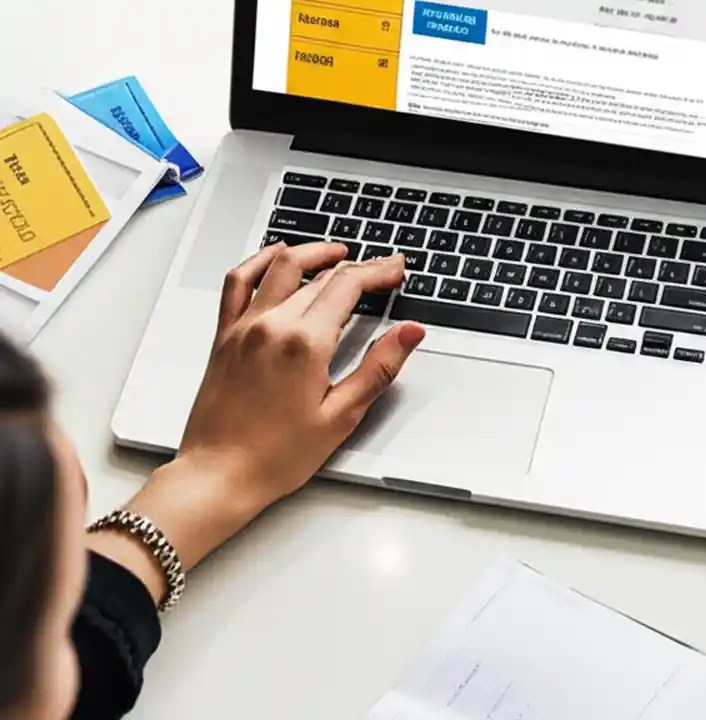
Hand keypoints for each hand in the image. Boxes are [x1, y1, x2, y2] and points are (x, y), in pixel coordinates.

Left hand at [92, 243, 424, 595]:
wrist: (219, 475)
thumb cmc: (276, 456)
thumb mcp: (341, 416)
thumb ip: (378, 368)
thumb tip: (409, 333)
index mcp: (304, 343)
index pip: (348, 286)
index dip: (378, 272)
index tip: (396, 270)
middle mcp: (272, 325)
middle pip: (320, 276)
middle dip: (356, 266)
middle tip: (381, 270)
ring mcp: (244, 327)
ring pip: (280, 267)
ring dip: (312, 253)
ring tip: (337, 253)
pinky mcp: (225, 336)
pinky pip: (238, 283)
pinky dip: (258, 261)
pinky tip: (275, 257)